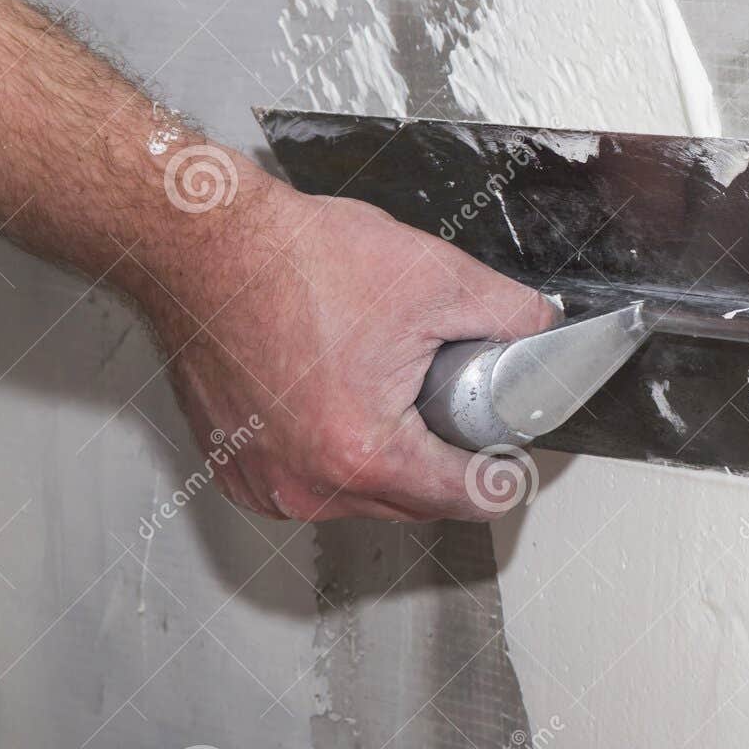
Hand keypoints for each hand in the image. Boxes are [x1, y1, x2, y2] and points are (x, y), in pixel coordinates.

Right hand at [138, 170, 556, 522]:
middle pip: (417, 503)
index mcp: (365, 452)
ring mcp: (267, 485)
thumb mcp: (434, 277)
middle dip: (444, 461)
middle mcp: (310, 485)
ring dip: (387, 460)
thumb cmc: (295, 261)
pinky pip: (310, 484)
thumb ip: (510, 315)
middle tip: (453, 405)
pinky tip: (336, 401)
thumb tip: (545, 331)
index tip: (510, 456)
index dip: (503, 474)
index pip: (468, 498)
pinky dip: (332, 455)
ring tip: (388, 393)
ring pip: (362, 499)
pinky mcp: (237, 472)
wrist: (204, 245)